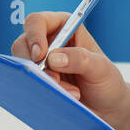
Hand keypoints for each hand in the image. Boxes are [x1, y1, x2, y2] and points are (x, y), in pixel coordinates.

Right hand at [10, 11, 129, 122]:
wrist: (107, 108)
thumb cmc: (106, 81)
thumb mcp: (101, 68)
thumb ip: (80, 59)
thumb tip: (53, 58)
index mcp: (64, 27)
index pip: (37, 22)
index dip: (34, 36)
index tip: (40, 55)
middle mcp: (48, 42)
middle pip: (22, 45)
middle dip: (36, 65)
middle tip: (55, 81)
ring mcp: (40, 64)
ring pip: (23, 67)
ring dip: (42, 82)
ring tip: (69, 94)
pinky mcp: (37, 82)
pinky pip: (27, 85)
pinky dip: (39, 93)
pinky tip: (57, 100)